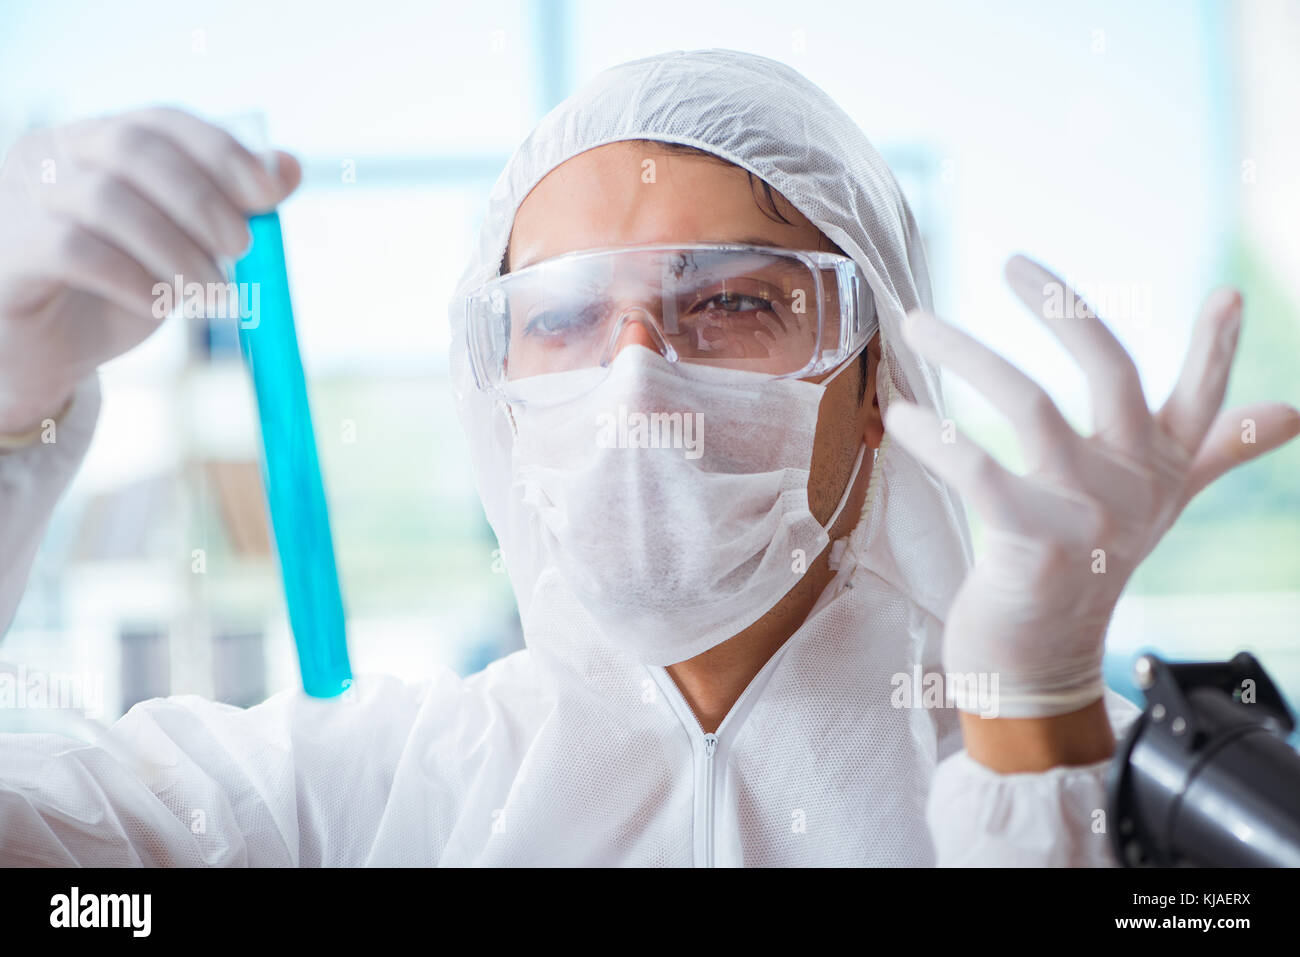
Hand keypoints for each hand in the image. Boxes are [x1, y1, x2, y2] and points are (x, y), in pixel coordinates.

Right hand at [0, 107, 301, 431]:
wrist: (47, 356)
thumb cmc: (116, 292)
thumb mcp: (183, 247)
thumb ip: (230, 208)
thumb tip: (289, 168)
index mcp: (97, 142)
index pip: (161, 122)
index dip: (221, 151)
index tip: (270, 193)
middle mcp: (53, 156)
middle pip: (134, 147)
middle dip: (202, 198)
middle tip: (243, 249)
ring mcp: (22, 199)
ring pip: (107, 200)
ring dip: (177, 250)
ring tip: (214, 294)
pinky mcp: (10, 252)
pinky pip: (73, 250)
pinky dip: (131, 277)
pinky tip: (159, 304)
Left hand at [885, 254, 1299, 729]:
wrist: (1037, 662)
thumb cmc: (1085, 570)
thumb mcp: (1155, 507)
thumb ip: (1210, 451)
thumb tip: (1291, 411)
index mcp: (1159, 471)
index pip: (1202, 400)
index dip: (1216, 347)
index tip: (1227, 293)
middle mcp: (1132, 487)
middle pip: (1111, 373)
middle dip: (1065, 309)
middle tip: (1012, 263)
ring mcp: (1086, 517)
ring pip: (1032, 408)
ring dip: (970, 356)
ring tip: (917, 323)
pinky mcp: (1033, 546)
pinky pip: (980, 472)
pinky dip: (936, 438)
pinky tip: (903, 414)